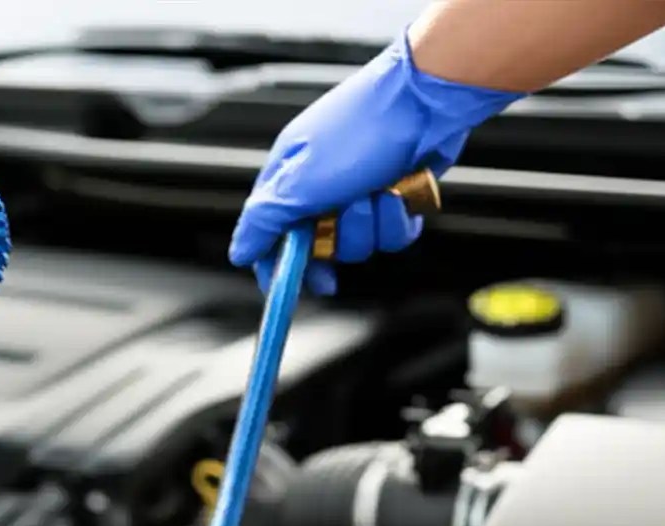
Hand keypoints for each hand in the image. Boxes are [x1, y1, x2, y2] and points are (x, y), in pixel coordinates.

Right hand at [230, 31, 522, 294]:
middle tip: (346, 214)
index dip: (277, 264)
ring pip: (361, 243)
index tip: (289, 286)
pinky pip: (392, 233)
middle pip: (320, 247)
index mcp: (287, 180)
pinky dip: (400, 217)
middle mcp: (319, 187)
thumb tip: (239, 253)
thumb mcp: (299, 182)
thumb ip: (264, 222)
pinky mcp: (392, 194)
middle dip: (340, 237)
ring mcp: (358, 191)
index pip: (268, 236)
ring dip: (374, 221)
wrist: (426, 99)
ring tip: (381, 188)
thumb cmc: (358, 131)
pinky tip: (403, 191)